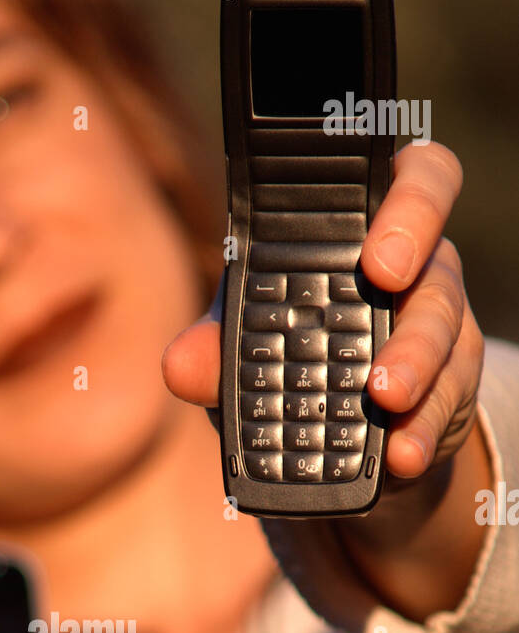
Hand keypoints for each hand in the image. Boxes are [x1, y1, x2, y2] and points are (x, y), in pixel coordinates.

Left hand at [163, 142, 491, 618]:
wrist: (334, 434)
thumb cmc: (288, 350)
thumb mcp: (247, 341)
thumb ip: (216, 345)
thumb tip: (180, 366)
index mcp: (370, 227)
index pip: (416, 179)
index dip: (409, 201)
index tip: (375, 252)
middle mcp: (420, 268)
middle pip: (439, 260)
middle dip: (412, 281)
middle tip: (384, 293)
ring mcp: (441, 329)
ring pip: (445, 333)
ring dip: (417, 363)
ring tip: (387, 397)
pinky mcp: (452, 389)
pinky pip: (449, 403)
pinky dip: (421, 429)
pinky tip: (402, 453)